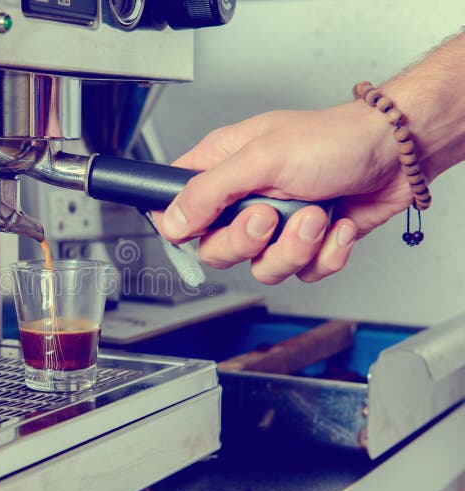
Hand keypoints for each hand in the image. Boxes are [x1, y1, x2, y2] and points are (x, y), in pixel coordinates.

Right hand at [153, 101, 411, 283]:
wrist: (398, 154)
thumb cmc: (336, 139)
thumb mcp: (261, 158)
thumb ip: (208, 191)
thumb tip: (171, 221)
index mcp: (223, 167)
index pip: (177, 205)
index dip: (181, 225)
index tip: (200, 228)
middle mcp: (245, 198)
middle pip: (216, 249)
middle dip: (247, 241)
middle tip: (269, 216)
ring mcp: (277, 224)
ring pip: (261, 268)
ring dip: (294, 248)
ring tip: (314, 216)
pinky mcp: (308, 243)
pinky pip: (302, 273)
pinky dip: (325, 254)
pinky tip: (337, 224)